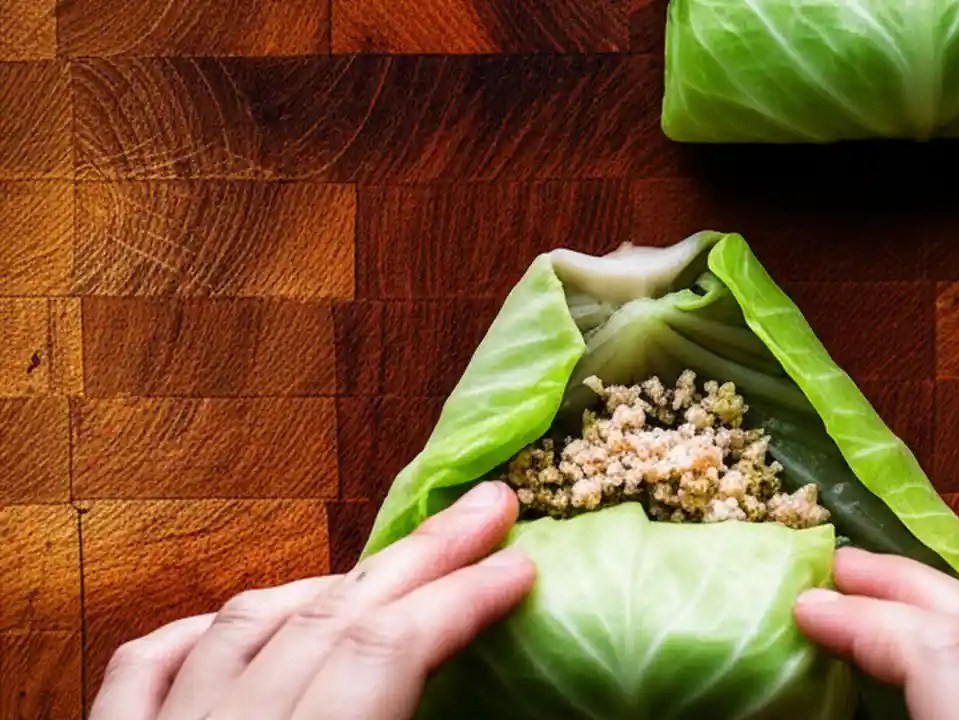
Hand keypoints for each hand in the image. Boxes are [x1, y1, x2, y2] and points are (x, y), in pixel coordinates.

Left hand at [89, 482, 533, 719]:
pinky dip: (205, 628)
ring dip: (328, 585)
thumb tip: (475, 685)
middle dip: (420, 557)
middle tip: (486, 507)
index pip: (389, 650)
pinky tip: (241, 616)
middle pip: (331, 616)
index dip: (463, 598)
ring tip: (385, 569)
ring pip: (244, 622)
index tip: (518, 564)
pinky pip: (147, 665)